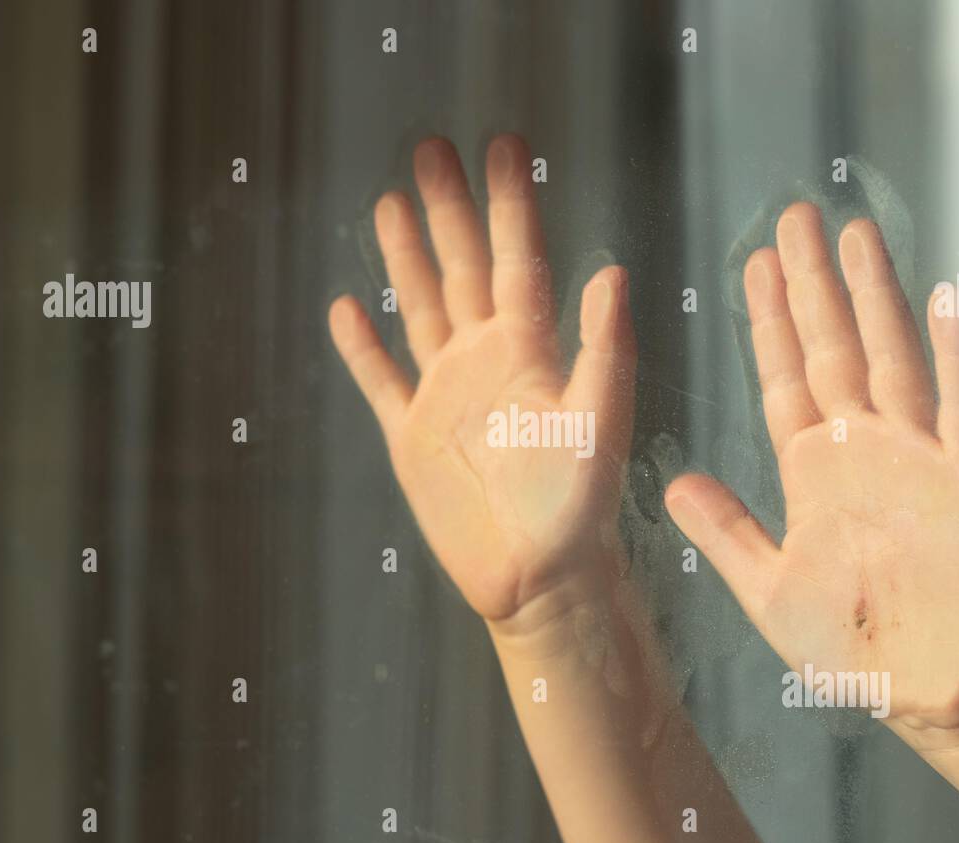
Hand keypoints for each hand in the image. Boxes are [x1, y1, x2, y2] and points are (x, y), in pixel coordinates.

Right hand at [329, 135, 635, 626]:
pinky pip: (381, 380)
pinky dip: (363, 347)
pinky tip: (347, 308)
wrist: (539, 579)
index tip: (503, 146)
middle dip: (446, 209)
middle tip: (429, 148)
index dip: (510, 205)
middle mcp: (487, 360)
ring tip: (387, 203)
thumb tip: (611, 272)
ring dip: (405, 257)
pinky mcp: (413, 436)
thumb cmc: (581, 507)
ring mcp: (446, 395)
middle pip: (460, 268)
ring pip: (420, 308)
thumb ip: (604, 350)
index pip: (518, 261)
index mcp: (532, 352)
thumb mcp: (599, 423)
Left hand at [666, 202, 958, 733]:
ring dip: (874, 296)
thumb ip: (725, 531)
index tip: (751, 265)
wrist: (925, 694)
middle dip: (811, 284)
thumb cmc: (850, 648)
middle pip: (831, 348)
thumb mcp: (767, 587)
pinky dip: (955, 357)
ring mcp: (913, 461)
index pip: (785, 377)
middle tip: (792, 216)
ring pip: (890, 358)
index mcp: (811, 471)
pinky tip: (945, 300)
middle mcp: (860, 452)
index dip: (768, 322)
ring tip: (855, 233)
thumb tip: (673, 484)